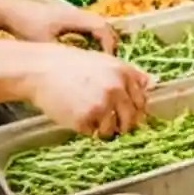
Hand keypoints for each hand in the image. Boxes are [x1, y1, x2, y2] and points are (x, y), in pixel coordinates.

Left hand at [3, 0, 118, 54]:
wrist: (10, 11)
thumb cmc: (25, 26)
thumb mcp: (45, 44)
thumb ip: (63, 56)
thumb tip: (80, 72)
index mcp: (75, 18)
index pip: (102, 29)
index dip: (108, 46)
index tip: (108, 63)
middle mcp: (77, 14)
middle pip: (105, 27)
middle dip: (110, 45)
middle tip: (109, 64)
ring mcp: (73, 15)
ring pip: (98, 27)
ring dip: (103, 42)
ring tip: (101, 61)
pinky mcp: (68, 18)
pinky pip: (89, 28)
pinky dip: (94, 40)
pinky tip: (87, 55)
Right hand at [24, 45, 149, 136]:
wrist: (39, 69)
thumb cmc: (69, 64)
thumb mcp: (103, 61)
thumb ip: (128, 74)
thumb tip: (154, 83)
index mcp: (123, 73)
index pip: (142, 101)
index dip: (135, 110)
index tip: (127, 113)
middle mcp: (116, 89)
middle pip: (132, 119)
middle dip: (123, 124)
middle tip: (107, 121)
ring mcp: (101, 105)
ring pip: (113, 130)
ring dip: (104, 129)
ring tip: (87, 116)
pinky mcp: (85, 120)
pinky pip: (93, 134)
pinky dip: (87, 129)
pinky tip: (75, 115)